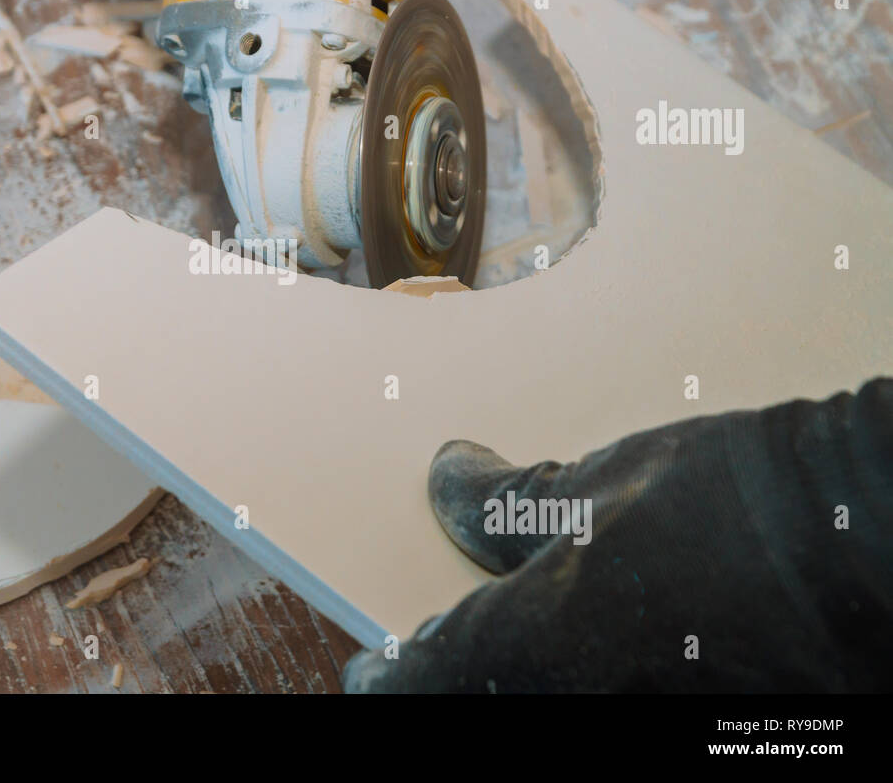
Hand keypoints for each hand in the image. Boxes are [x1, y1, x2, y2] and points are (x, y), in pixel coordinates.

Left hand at [342, 378, 892, 691]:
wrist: (876, 532)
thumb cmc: (738, 498)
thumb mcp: (600, 484)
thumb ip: (503, 501)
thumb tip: (447, 484)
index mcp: (540, 650)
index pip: (420, 686)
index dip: (385, 677)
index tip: (370, 665)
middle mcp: (587, 710)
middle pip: (483, 705)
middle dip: (454, 678)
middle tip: (441, 644)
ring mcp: (650, 728)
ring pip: (545, 708)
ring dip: (523, 679)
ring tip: (534, 627)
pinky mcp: (698, 729)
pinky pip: (608, 702)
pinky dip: (583, 682)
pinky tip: (605, 645)